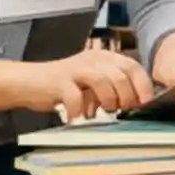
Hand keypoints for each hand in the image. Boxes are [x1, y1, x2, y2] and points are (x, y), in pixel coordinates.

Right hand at [24, 49, 155, 121]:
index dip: (142, 85)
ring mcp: (75, 69)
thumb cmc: (66, 86)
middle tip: (121, 110)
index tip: (145, 102)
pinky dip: (79, 110)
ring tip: (103, 112)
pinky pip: (75, 96)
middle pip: (120, 76)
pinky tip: (78, 117)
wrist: (29, 82)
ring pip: (102, 82)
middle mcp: (92, 59)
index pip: (132, 66)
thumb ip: (114, 87)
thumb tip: (137, 102)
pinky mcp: (59, 81)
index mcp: (104, 57)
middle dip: (126, 97)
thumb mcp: (94, 82)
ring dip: (107, 101)